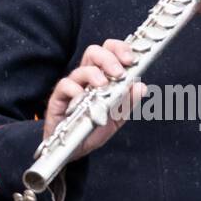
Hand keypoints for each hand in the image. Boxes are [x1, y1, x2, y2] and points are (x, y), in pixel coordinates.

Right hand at [43, 40, 145, 162]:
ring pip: (81, 69)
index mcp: (102, 76)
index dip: (120, 50)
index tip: (132, 60)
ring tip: (104, 86)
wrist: (75, 150)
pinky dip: (76, 90)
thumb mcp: (117, 117)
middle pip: (93, 52)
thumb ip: (128, 102)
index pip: (109, 52)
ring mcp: (72, 86)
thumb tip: (141, 86)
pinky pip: (65, 86)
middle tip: (119, 73)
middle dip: (108, 58)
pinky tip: (84, 100)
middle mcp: (86, 77)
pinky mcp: (59, 98)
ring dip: (95, 75)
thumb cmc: (93, 129)